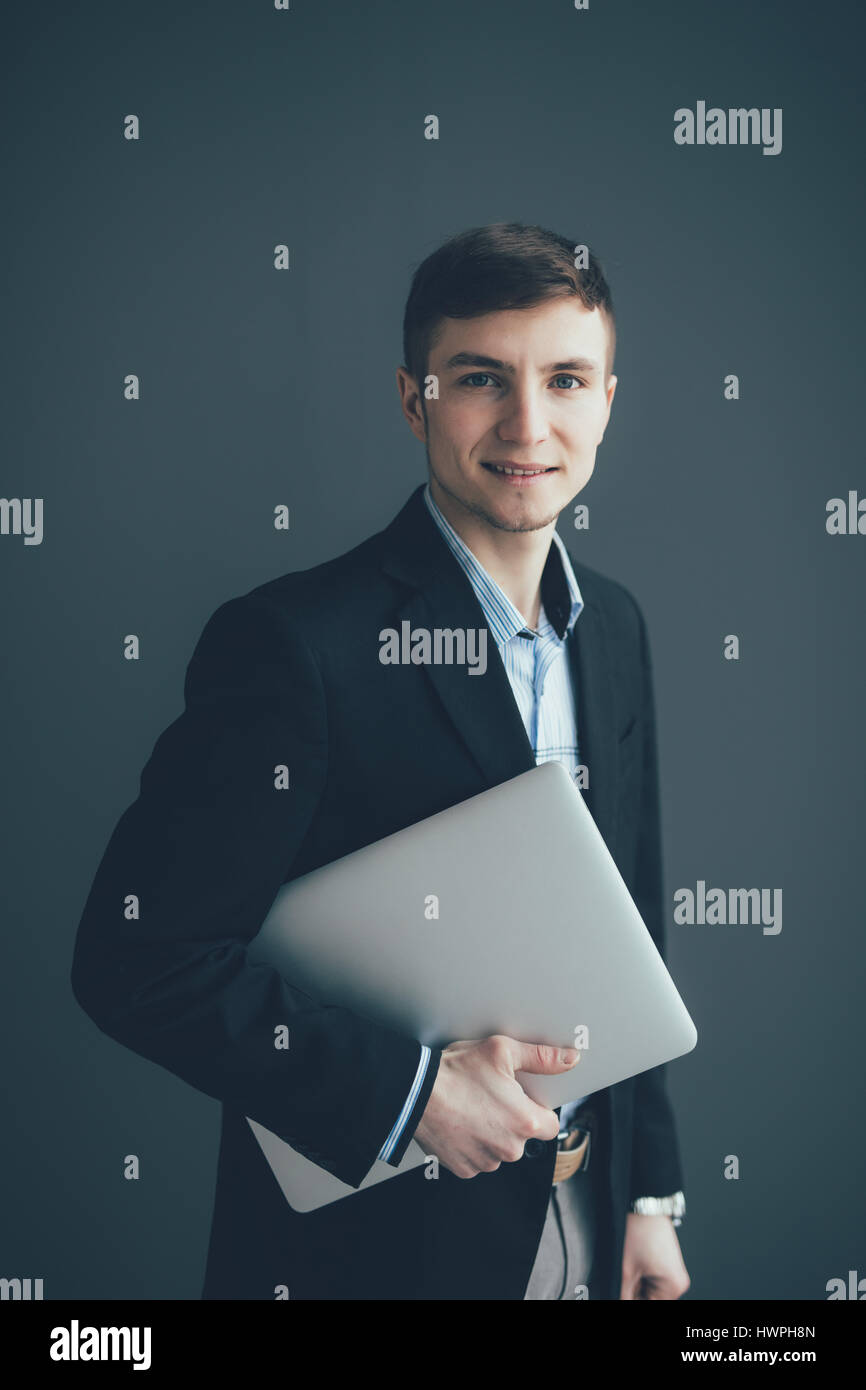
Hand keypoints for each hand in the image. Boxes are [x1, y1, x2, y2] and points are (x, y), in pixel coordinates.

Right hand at [412, 1035, 579, 1178]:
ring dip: (491, 1133)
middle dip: (512, 1119)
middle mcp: (509, 1148)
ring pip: (499, 1149)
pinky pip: (477, 1158)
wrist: (414, 1094)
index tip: (522, 1098)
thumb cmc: (456, 1072)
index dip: (538, 1109)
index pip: (551, 1125)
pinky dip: (471, 1143)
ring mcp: (486, 1161)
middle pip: (523, 1137)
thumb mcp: (502, 1051)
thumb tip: (569, 1059)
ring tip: (471, 1107)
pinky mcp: (464, 1168)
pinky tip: (460, 1122)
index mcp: (525, 1121)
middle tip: (491, 1097)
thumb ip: (540, 1057)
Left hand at [620, 1212, 690, 1298]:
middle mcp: (679, 1283)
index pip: (651, 1306)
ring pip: (653, 1292)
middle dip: (637, 1294)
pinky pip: (656, 1282)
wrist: (648, 1209)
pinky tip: (636, 1267)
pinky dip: (644, 1279)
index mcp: (673, 1287)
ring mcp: (676, 1274)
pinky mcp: (670, 1267)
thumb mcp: (627, 1270)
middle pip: (653, 1299)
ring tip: (632, 1270)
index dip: (634, 1301)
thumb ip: (625, 1294)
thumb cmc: (642, 1232)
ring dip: (640, 1287)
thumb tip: (621, 1301)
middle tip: (627, 1282)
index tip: (625, 1296)